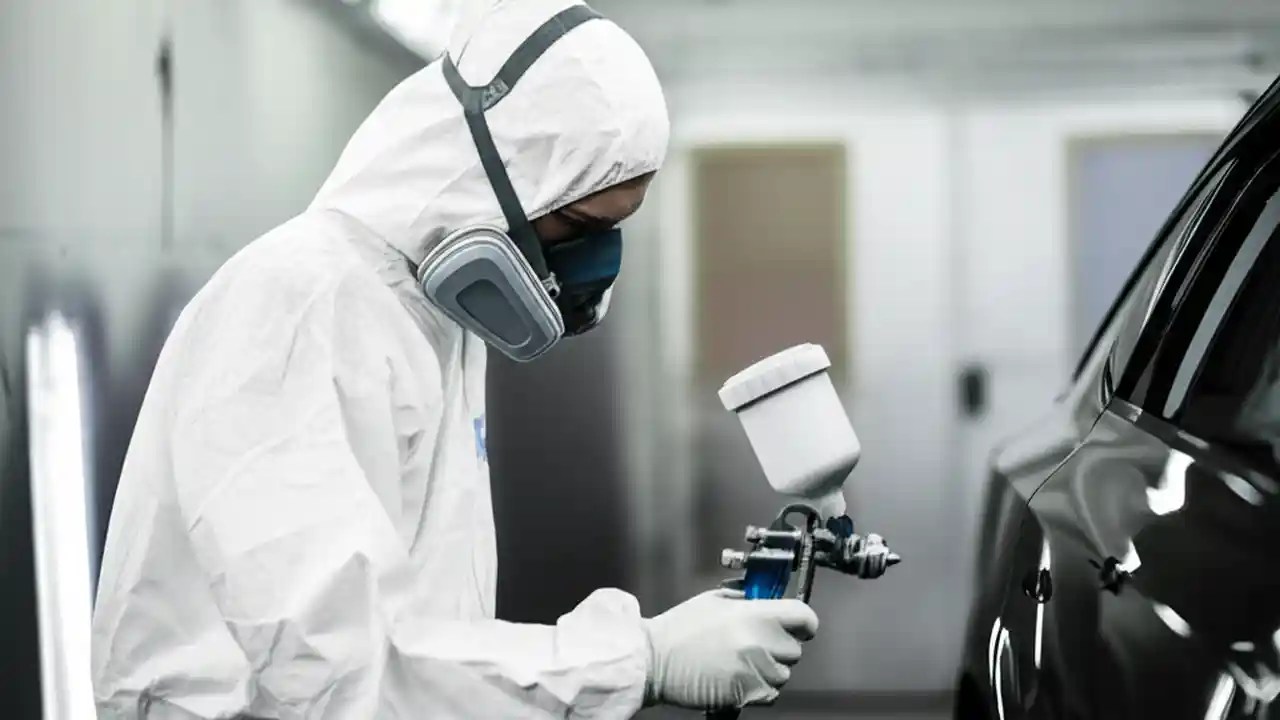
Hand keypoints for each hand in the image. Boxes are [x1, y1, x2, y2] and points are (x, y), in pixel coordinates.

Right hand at [642, 589, 818, 709]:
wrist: (655, 660)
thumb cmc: (681, 629)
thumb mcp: (715, 599)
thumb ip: (747, 600)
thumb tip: (769, 602)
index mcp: (755, 615)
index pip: (805, 617)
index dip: (804, 622)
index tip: (799, 626)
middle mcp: (760, 643)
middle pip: (795, 649)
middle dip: (780, 647)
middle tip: (755, 644)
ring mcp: (755, 671)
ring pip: (784, 674)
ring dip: (770, 669)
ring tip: (742, 662)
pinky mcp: (747, 694)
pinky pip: (771, 693)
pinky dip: (760, 688)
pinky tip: (739, 677)